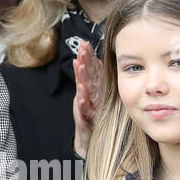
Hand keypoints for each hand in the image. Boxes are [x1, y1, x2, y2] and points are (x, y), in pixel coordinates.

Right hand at [72, 40, 101, 157]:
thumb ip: (96, 79)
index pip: (88, 70)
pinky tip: (81, 97)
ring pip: (81, 89)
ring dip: (80, 77)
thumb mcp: (97, 94)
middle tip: (81, 49)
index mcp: (90, 88)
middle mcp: (85, 95)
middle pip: (83, 75)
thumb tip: (99, 61)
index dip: (86, 56)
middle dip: (82, 61)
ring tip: (80, 65)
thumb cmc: (93, 114)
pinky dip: (82, 103)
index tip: (86, 43)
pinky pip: (83, 110)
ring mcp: (83, 106)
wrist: (89, 135)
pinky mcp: (84, 118)